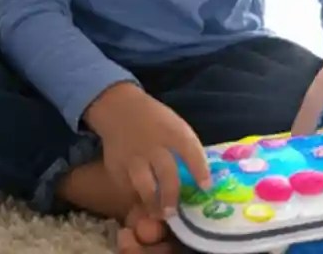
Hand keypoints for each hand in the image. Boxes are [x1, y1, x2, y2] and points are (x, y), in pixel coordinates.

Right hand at [84, 82, 212, 218]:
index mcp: (172, 132)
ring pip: (143, 184)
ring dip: (152, 202)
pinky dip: (134, 195)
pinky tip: (140, 200)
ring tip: (158, 213)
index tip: (206, 187)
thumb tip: (201, 177)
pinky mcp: (116, 165)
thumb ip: (186, 148)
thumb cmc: (154, 120)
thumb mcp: (175, 125)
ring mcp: (133, 156)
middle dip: (172, 195)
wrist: (119, 109)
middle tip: (174, 212)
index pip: (190, 150)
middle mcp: (153, 145)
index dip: (200, 170)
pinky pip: (126, 186)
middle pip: (166, 173)